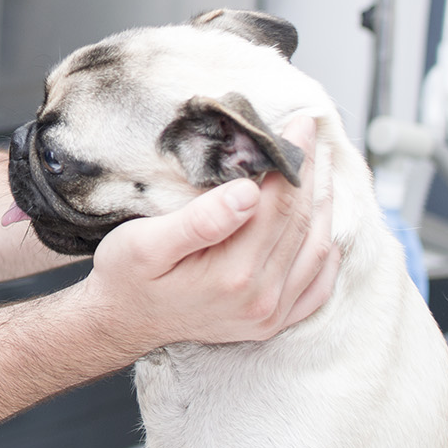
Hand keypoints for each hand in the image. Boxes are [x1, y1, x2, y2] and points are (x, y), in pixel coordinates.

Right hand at [85, 115, 338, 349]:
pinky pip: (316, 289)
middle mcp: (259, 297)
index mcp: (232, 273)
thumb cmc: (127, 276)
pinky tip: (326, 230)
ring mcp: (269, 314)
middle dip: (312, 174)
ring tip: (323, 169)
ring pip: (315, 250)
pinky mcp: (271, 323)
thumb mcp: (144, 243)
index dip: (292, 161)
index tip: (301, 124)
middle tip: (314, 136)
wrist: (120, 323)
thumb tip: (249, 194)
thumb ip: (199, 221)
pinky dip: (327, 256)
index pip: (278, 204)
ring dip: (325, 205)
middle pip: (301, 223)